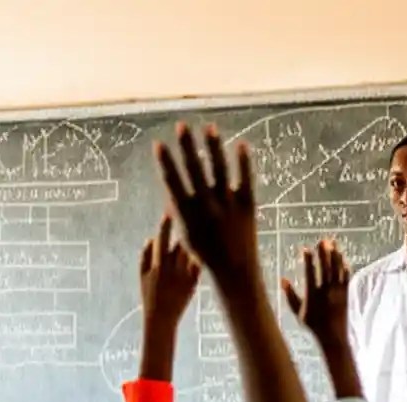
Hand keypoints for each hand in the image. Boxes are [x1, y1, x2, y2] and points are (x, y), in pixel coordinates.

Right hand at [140, 214, 200, 329]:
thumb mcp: (143, 276)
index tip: (170, 208)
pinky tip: (211, 244)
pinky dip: (204, 254)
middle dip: (187, 225)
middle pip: (182, 240)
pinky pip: (201, 264)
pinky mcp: (193, 283)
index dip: (166, 222)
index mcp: (157, 264)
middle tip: (195, 209)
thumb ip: (145, 256)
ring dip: (199, 238)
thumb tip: (150, 238)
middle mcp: (171, 268)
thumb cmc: (150, 296)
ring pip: (194, 251)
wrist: (161, 319)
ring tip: (205, 223)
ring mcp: (183, 275)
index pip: (162, 237)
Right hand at [155, 123, 257, 289]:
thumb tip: (171, 191)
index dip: (165, 162)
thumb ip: (179, 212)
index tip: (158, 144)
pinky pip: (245, 179)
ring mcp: (228, 205)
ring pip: (220, 170)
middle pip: (194, 170)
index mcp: (188, 214)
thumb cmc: (206, 254)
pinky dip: (244, 162)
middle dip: (186, 146)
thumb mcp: (187, 234)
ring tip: (209, 128)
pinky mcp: (247, 206)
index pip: (173, 182)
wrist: (234, 271)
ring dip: (214, 147)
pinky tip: (241, 143)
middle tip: (181, 126)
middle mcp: (207, 206)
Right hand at [281, 238, 350, 348]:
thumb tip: (282, 279)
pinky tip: (342, 257)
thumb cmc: (313, 325)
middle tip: (322, 240)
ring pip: (337, 270)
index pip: (310, 274)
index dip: (308, 260)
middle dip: (324, 253)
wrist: (333, 337)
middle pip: (325, 268)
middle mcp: (326, 293)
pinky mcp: (346, 294)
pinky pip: (346, 276)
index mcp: (313, 296)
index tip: (306, 249)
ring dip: (335, 255)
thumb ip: (290, 295)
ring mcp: (338, 292)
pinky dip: (344, 266)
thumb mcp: (298, 312)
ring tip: (333, 242)